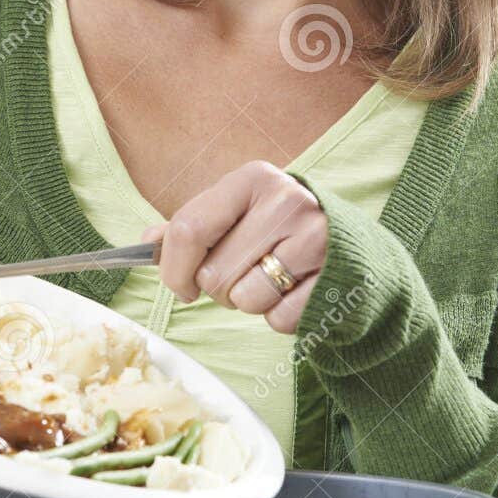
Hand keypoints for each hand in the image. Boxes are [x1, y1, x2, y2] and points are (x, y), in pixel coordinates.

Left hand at [140, 161, 326, 334]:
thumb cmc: (279, 228)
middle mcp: (285, 200)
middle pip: (213, 273)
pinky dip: (279, 316)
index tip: (180, 286)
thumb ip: (192, 226)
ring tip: (270, 280)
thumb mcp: (237, 213)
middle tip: (241, 276)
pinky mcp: (333, 275)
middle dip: (218, 289)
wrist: (351, 242)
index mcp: (253, 179)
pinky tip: (295, 292)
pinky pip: (279, 318)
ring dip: (249, 302)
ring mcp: (314, 237)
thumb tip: (147, 243)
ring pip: (244, 299)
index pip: (188, 229)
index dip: (173, 269)